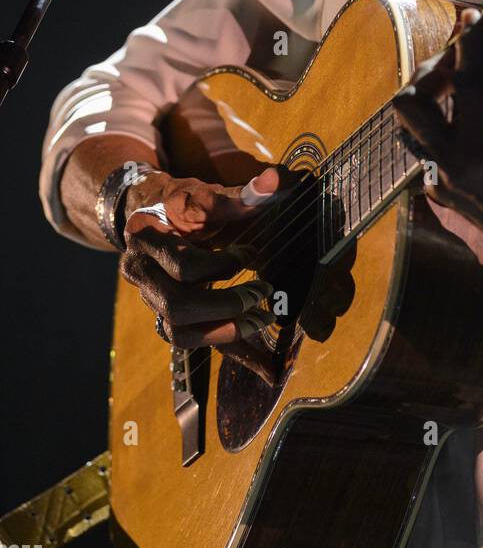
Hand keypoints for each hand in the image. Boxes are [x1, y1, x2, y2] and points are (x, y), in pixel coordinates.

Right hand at [120, 166, 284, 381]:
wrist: (149, 217)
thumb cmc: (181, 203)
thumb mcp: (205, 193)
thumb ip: (240, 193)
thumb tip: (275, 182)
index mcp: (146, 240)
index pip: (183, 266)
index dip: (221, 265)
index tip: (250, 253)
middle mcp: (141, 274)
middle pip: (176, 307)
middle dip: (224, 306)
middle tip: (261, 294)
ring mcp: (151, 300)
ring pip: (179, 332)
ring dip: (224, 332)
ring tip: (261, 321)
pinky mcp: (168, 317)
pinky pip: (197, 341)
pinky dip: (231, 352)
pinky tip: (265, 366)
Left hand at [392, 8, 482, 282]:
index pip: (467, 86)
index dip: (468, 46)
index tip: (472, 19)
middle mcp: (453, 168)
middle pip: (410, 106)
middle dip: (429, 72)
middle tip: (459, 56)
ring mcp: (441, 182)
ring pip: (410, 127)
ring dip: (426, 97)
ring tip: (456, 78)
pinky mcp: (440, 191)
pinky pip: (424, 148)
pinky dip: (437, 123)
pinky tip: (460, 112)